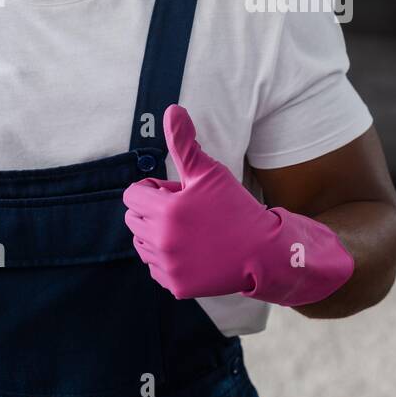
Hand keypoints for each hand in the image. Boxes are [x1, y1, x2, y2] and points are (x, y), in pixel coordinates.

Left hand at [122, 105, 354, 305]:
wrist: (263, 253)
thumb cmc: (236, 208)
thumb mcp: (210, 173)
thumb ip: (184, 144)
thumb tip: (172, 109)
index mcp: (164, 211)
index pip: (132, 196)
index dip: (154, 191)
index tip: (179, 194)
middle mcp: (160, 241)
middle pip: (134, 220)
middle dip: (154, 212)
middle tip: (187, 213)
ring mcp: (167, 267)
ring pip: (142, 244)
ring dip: (158, 235)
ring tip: (191, 233)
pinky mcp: (175, 286)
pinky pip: (156, 268)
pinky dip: (169, 260)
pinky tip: (195, 253)